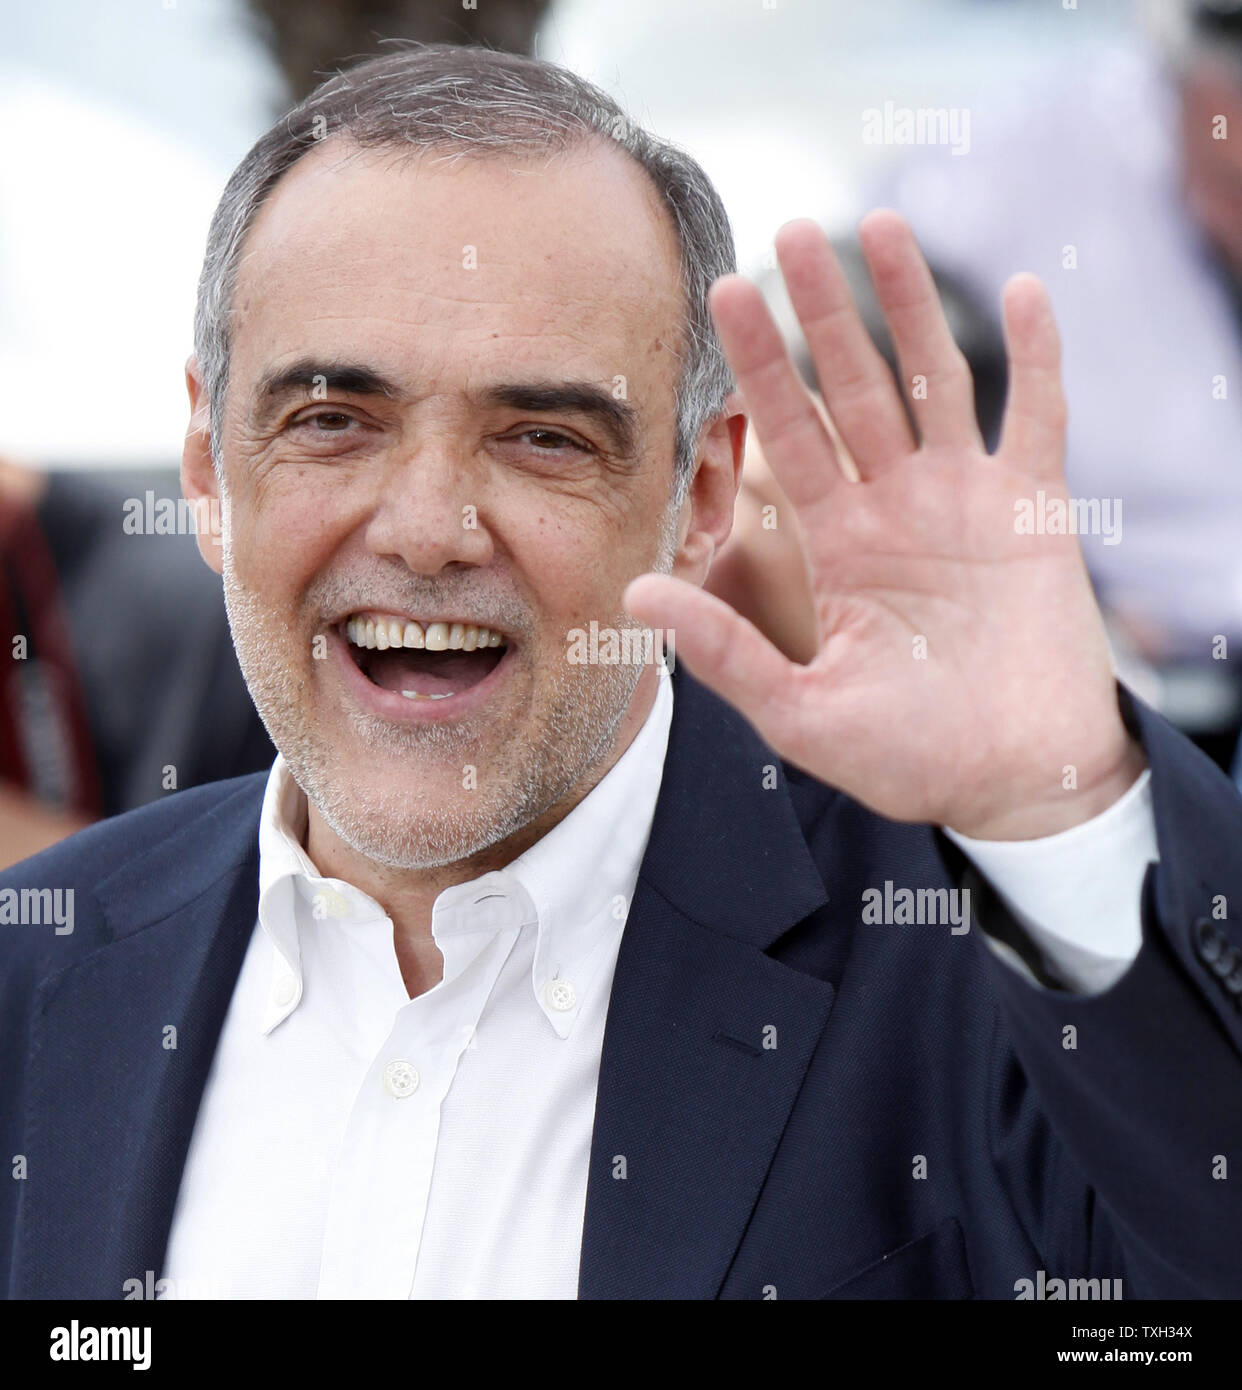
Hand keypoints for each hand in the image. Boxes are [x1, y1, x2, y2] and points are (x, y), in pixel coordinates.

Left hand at [625, 212, 1145, 839]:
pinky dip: (1038, 357)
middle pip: (853, 387)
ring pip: (936, 381)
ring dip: (911, 306)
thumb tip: (638, 591)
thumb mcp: (802, 711)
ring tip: (880, 223)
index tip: (724, 294)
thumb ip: (725, 650)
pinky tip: (1022, 289)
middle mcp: (897, 508)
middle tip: (789, 229)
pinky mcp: (1037, 511)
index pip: (788, 436)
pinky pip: (1039, 417)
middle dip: (824, 312)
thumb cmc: (910, 758)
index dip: (758, 366)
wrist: (1014, 783)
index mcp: (840, 545)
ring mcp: (968, 502)